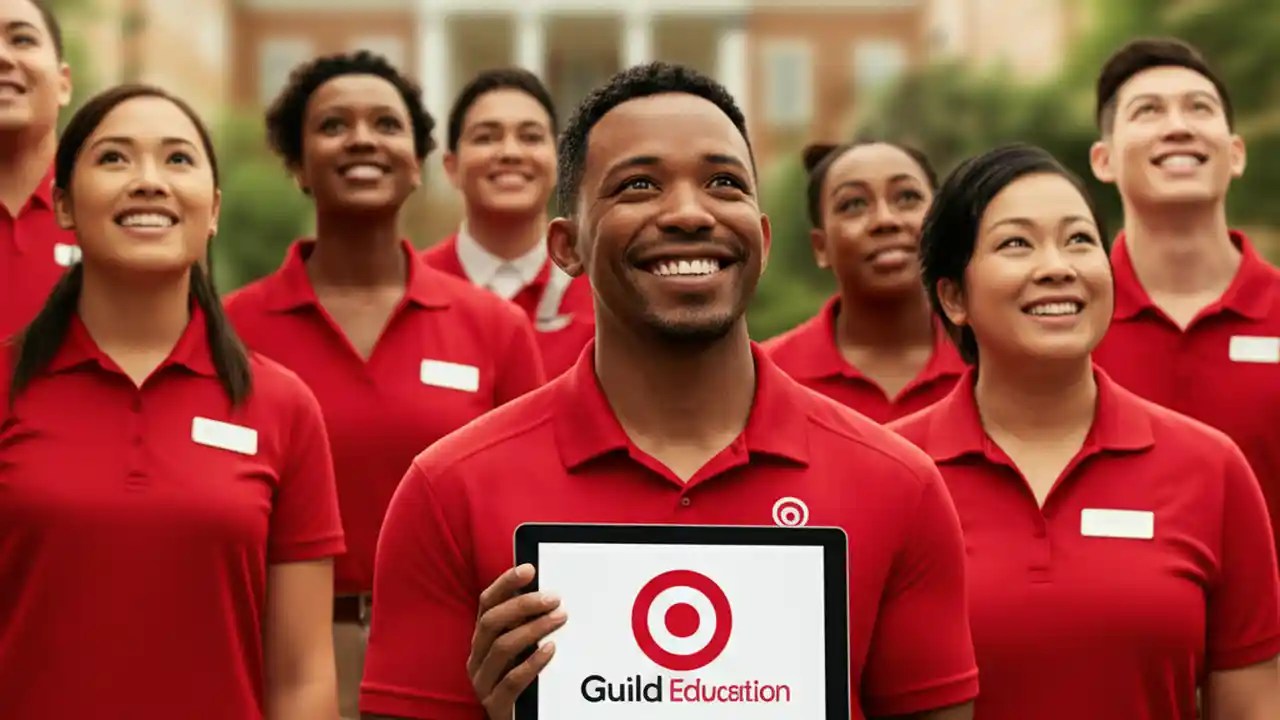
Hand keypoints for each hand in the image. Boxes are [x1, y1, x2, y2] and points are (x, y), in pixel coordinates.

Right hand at [468, 564, 566, 719]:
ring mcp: (483, 682)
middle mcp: (477, 657)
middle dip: (524, 605)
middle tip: (554, 598)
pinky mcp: (495, 705)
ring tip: (559, 619)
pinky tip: (551, 651)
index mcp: (482, 639)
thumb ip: (528, 623)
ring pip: (502, 647)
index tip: (529, 569)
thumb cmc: (525, 678)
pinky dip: (533, 663)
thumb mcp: (523, 647)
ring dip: (533, 629)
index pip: (487, 603)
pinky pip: (512, 680)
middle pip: (492, 621)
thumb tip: (551, 592)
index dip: (506, 583)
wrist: (520, 718)